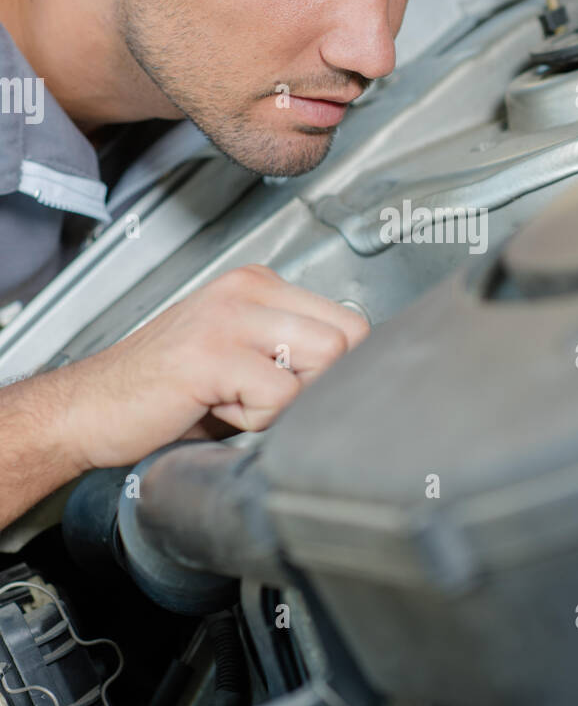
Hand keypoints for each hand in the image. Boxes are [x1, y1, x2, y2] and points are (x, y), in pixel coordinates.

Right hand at [58, 264, 368, 469]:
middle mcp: (247, 289)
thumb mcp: (242, 357)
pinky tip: (213, 408)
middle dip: (318, 383)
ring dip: (287, 401)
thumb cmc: (164, 393)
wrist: (89, 410)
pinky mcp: (213, 353)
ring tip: (236, 400)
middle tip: (261, 397)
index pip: (350, 319)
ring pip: (325, 360)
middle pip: (350, 337)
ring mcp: (229, 316)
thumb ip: (295, 352)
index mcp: (258, 284)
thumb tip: (360, 373)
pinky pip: (282, 396)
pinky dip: (254, 421)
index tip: (293, 387)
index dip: (336, 368)